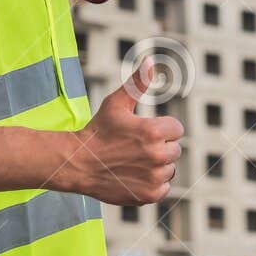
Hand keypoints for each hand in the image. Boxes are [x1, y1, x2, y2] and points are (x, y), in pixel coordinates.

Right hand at [57, 59, 183, 204]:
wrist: (78, 163)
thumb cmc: (98, 130)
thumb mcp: (116, 103)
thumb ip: (137, 83)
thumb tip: (149, 61)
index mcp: (154, 132)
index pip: (176, 129)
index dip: (161, 129)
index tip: (143, 131)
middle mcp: (158, 156)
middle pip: (175, 149)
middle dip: (160, 146)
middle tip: (135, 147)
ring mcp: (154, 177)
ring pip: (170, 169)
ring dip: (157, 166)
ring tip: (134, 161)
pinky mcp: (148, 195)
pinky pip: (163, 187)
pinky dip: (153, 183)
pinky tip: (134, 175)